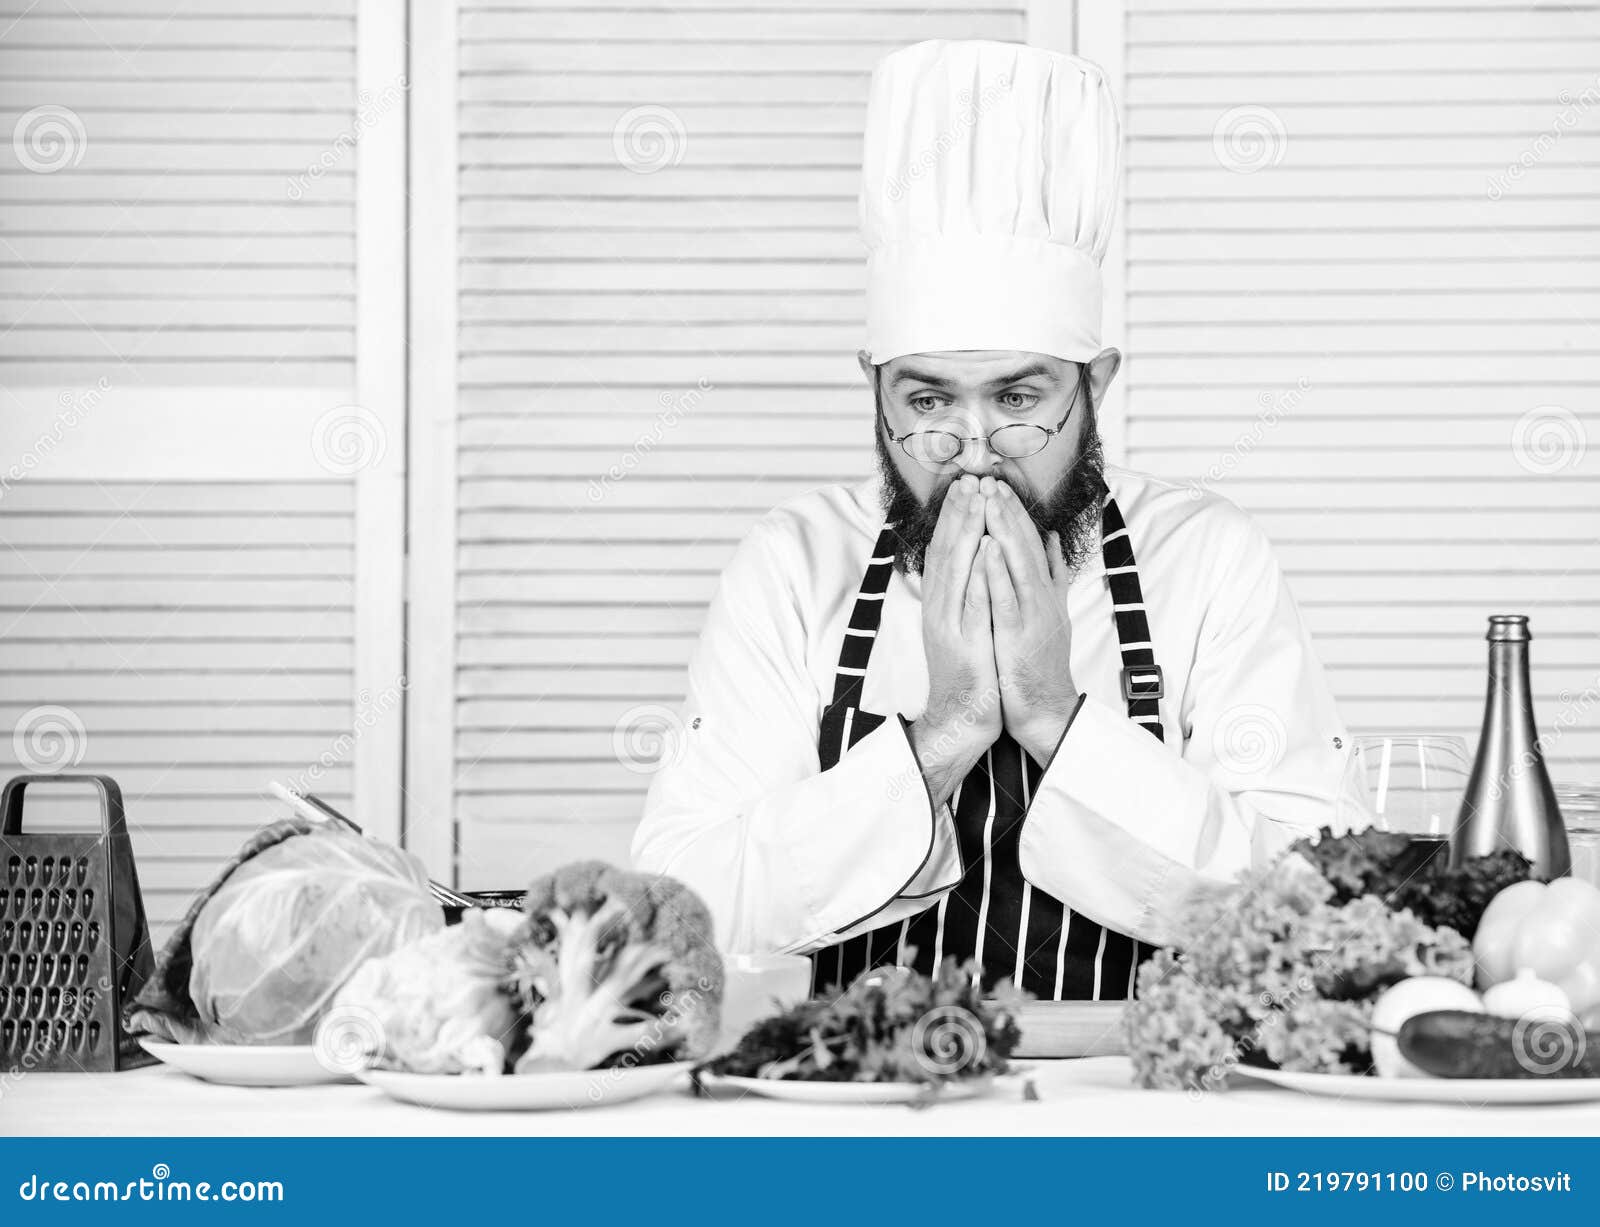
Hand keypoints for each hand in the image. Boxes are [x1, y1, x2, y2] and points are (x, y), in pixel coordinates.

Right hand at [908, 474, 1001, 807]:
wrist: (960, 718)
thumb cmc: (969, 672)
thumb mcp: (966, 625)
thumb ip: (968, 593)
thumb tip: (975, 561)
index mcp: (942, 604)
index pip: (945, 551)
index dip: (954, 517)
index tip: (965, 485)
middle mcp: (940, 610)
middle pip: (946, 553)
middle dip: (958, 514)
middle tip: (968, 479)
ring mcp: (950, 626)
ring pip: (955, 572)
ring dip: (964, 534)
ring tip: (974, 502)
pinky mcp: (965, 644)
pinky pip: (971, 605)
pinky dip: (976, 577)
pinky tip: (984, 552)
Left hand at [982, 476, 1079, 763]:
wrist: (1047, 710)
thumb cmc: (1039, 664)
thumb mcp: (1049, 614)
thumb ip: (1050, 577)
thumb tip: (1049, 540)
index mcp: (1045, 594)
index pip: (1031, 544)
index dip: (1016, 513)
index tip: (999, 485)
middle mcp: (1043, 599)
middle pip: (1027, 547)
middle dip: (1009, 511)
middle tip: (991, 478)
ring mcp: (1033, 616)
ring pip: (1019, 564)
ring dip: (1005, 530)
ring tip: (991, 499)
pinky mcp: (1019, 636)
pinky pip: (1007, 599)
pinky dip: (999, 572)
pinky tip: (988, 548)